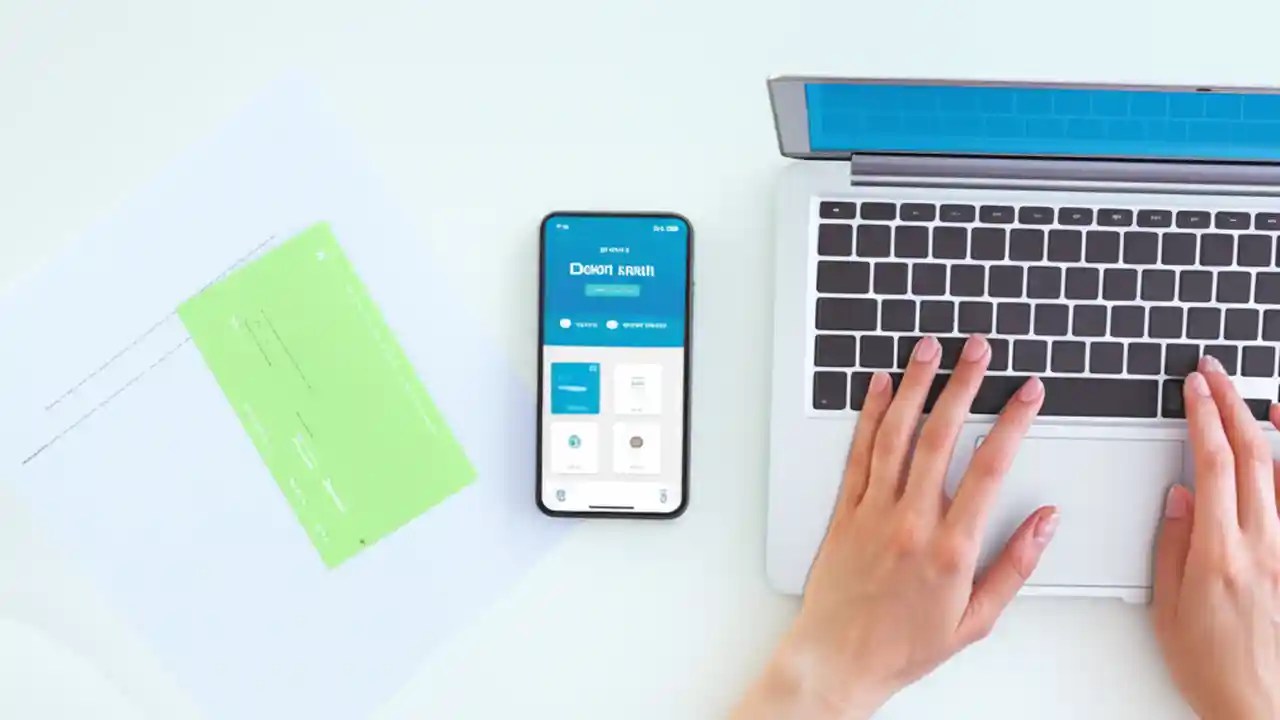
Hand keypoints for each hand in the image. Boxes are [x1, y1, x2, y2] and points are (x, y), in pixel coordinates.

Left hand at [735, 336, 1058, 718]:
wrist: (838, 660)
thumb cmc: (906, 645)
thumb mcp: (977, 619)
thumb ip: (1015, 566)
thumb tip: (1046, 521)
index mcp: (951, 548)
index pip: (989, 468)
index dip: (1013, 422)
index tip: (1028, 392)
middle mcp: (910, 522)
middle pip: (940, 437)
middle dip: (963, 385)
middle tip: (978, 350)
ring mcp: (873, 513)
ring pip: (895, 435)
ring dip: (914, 386)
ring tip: (929, 350)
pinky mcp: (845, 512)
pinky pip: (859, 454)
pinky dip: (869, 415)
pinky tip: (879, 386)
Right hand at [1153, 357, 1279, 719]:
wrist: (1261, 707)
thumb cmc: (1212, 666)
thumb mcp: (1169, 608)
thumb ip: (1173, 545)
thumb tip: (1179, 496)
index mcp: (1221, 554)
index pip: (1213, 465)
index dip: (1202, 417)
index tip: (1192, 386)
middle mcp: (1264, 546)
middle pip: (1252, 456)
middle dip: (1231, 405)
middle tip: (1214, 373)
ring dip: (1268, 425)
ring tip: (1253, 390)